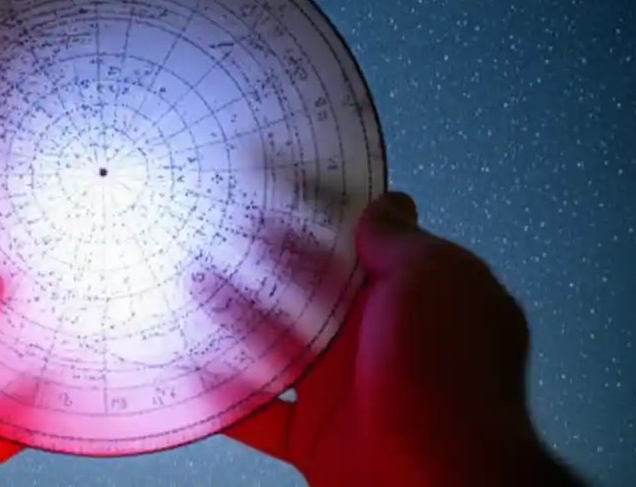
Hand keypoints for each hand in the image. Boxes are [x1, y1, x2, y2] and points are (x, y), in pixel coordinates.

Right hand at [222, 192, 581, 485]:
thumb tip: (386, 203)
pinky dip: (223, 396)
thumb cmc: (446, 378)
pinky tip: (189, 368)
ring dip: (232, 317)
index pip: (358, 238)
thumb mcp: (434, 279)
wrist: (439, 480)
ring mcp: (344, 390)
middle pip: (308, 289)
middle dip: (262, 258)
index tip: (270, 178)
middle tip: (211, 222)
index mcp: (411, 294)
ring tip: (189, 282)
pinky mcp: (314, 436)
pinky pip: (257, 412)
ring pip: (276, 345)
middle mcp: (377, 340)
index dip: (314, 207)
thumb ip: (400, 242)